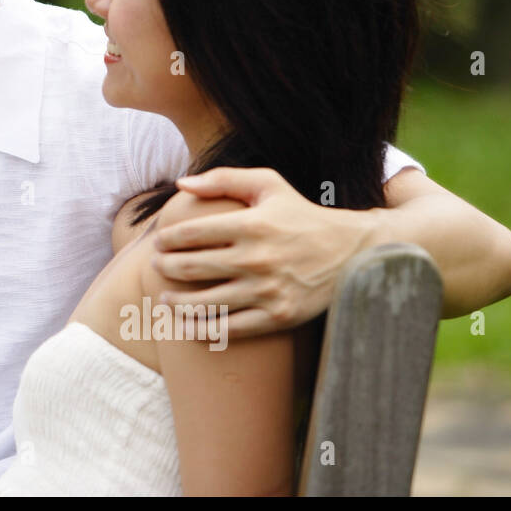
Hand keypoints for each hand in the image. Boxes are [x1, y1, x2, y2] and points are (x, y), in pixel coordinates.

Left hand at [151, 167, 377, 337]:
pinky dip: (202, 331)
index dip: (167, 239)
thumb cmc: (301, 215)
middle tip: (157, 265)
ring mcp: (268, 290)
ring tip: (165, 298)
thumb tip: (181, 183)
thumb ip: (224, 179)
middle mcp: (257, 258)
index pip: (191, 233)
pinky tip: (186, 327)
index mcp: (252, 225)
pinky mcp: (278, 316)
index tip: (158, 242)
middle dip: (166, 267)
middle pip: (192, 268)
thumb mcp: (269, 185)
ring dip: (177, 303)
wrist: (352, 252)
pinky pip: (230, 329)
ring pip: (205, 303)